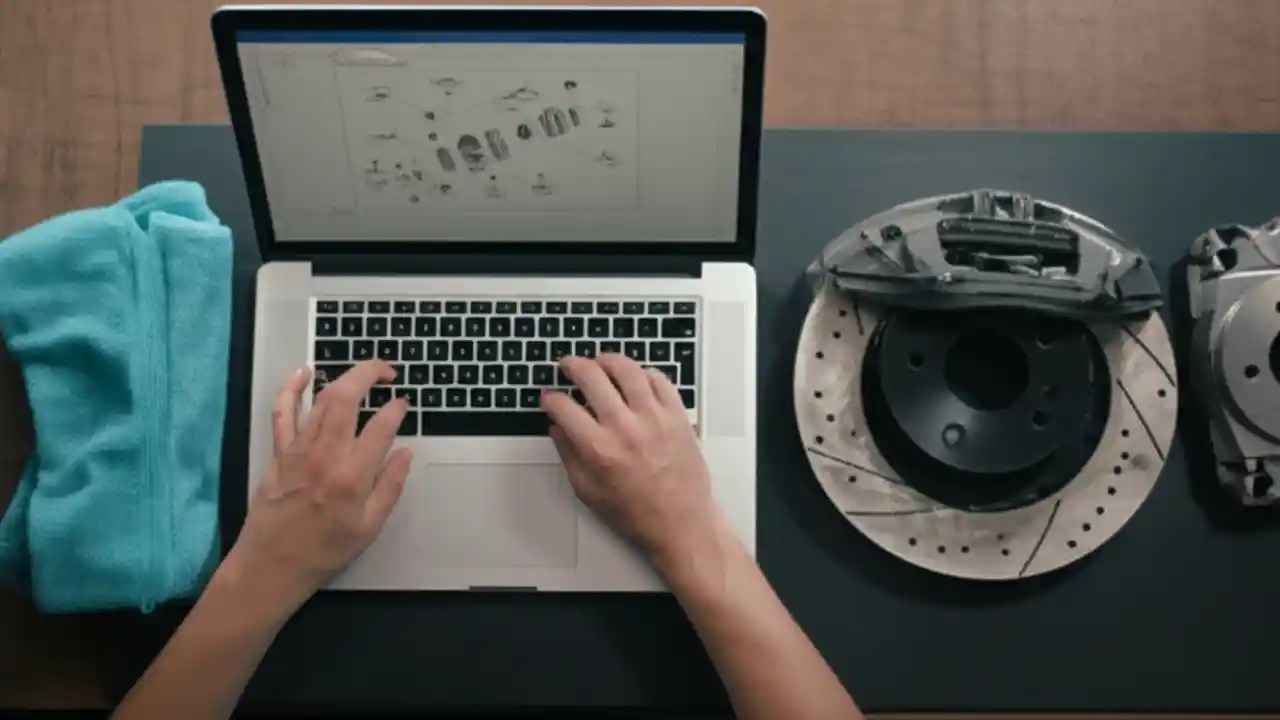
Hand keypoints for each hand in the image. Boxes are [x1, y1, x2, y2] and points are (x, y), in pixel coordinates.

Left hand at [224, 360, 412, 612]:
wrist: (271, 566)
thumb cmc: (325, 551)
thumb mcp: (370, 527)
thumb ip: (390, 486)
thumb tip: (405, 452)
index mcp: (352, 477)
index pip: (381, 426)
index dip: (397, 409)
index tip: (404, 405)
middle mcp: (324, 455)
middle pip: (347, 397)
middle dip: (370, 374)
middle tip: (388, 372)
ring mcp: (297, 450)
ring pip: (320, 399)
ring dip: (342, 377)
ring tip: (362, 372)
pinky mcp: (278, 452)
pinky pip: (283, 412)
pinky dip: (291, 388)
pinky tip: (304, 372)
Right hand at [542, 354, 719, 576]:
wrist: (680, 522)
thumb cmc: (637, 513)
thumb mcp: (588, 491)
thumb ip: (569, 455)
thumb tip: (557, 428)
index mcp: (599, 449)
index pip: (563, 407)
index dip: (550, 398)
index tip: (550, 397)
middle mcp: (625, 428)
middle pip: (592, 376)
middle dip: (573, 366)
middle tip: (569, 365)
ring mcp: (654, 418)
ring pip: (627, 369)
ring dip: (608, 360)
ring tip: (600, 362)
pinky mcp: (677, 416)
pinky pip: (660, 380)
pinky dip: (644, 373)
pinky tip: (635, 379)